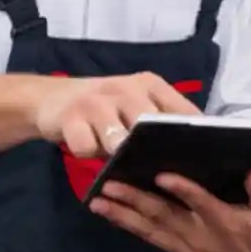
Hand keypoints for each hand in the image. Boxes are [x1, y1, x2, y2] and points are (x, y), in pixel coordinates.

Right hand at [34, 72, 200, 157]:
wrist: (53, 98)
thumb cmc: (106, 109)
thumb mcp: (137, 107)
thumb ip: (160, 123)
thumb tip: (191, 156)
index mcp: (151, 85)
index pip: (183, 112)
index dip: (192, 138)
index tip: (197, 161)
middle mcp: (126, 88)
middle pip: (151, 127)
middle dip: (153, 150)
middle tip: (150, 166)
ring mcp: (97, 101)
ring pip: (119, 139)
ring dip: (118, 154)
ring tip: (112, 155)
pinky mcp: (70, 117)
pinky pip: (87, 149)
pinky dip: (88, 154)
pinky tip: (86, 148)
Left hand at [91, 169, 250, 251]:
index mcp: (226, 221)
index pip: (202, 203)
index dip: (183, 190)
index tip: (163, 175)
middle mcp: (200, 234)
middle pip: (164, 216)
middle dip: (135, 200)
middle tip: (110, 185)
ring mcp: (185, 246)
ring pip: (150, 229)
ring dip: (123, 214)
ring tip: (98, 200)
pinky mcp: (177, 251)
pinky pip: (149, 237)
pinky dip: (128, 224)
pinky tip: (109, 213)